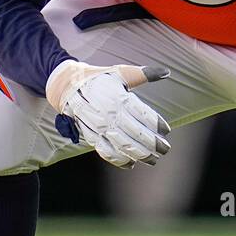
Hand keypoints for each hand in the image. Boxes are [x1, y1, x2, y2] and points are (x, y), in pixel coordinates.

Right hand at [46, 60, 170, 168]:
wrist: (68, 86)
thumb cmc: (99, 78)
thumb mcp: (121, 72)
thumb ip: (144, 74)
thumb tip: (166, 72)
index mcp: (118, 97)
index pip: (142, 114)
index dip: (156, 123)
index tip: (167, 130)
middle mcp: (110, 113)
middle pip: (135, 132)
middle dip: (153, 144)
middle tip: (165, 149)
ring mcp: (100, 126)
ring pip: (122, 145)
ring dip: (139, 155)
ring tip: (153, 160)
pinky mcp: (91, 135)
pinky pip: (105, 151)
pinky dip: (118, 160)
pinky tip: (130, 164)